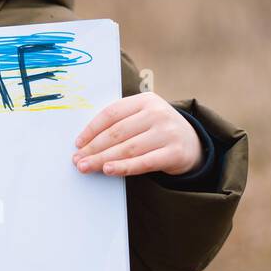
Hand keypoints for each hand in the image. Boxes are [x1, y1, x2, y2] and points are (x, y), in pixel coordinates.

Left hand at [71, 92, 202, 176]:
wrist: (193, 143)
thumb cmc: (157, 130)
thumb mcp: (143, 117)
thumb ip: (120, 122)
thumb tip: (85, 142)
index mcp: (145, 100)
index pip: (111, 113)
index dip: (91, 129)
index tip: (78, 143)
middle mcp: (157, 113)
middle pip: (117, 133)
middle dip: (93, 148)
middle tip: (77, 160)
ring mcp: (167, 133)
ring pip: (127, 148)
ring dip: (102, 159)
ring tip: (86, 167)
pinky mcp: (174, 153)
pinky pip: (143, 162)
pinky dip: (123, 167)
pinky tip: (108, 170)